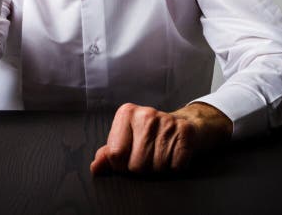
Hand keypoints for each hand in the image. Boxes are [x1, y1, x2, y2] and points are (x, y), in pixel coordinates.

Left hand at [90, 102, 231, 174]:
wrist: (186, 124)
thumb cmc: (152, 134)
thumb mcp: (128, 138)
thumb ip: (110, 152)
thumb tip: (96, 167)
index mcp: (126, 113)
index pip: (115, 154)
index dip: (123, 164)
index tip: (131, 155)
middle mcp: (145, 114)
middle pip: (136, 165)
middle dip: (143, 168)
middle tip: (151, 155)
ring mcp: (167, 122)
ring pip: (156, 168)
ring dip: (160, 168)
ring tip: (163, 153)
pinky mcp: (185, 132)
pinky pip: (175, 166)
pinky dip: (175, 167)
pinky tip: (175, 153)